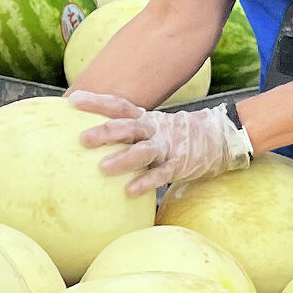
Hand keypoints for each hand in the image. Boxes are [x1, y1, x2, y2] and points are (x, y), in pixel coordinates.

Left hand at [70, 91, 251, 196]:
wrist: (219, 139)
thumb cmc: (176, 136)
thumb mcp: (152, 127)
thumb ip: (128, 130)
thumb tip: (90, 134)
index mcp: (145, 119)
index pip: (119, 106)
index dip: (97, 102)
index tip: (72, 101)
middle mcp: (154, 129)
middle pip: (127, 127)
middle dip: (105, 131)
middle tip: (82, 138)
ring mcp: (168, 147)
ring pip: (143, 151)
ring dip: (123, 158)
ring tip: (103, 168)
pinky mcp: (180, 165)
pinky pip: (161, 174)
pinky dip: (146, 182)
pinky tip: (130, 191)